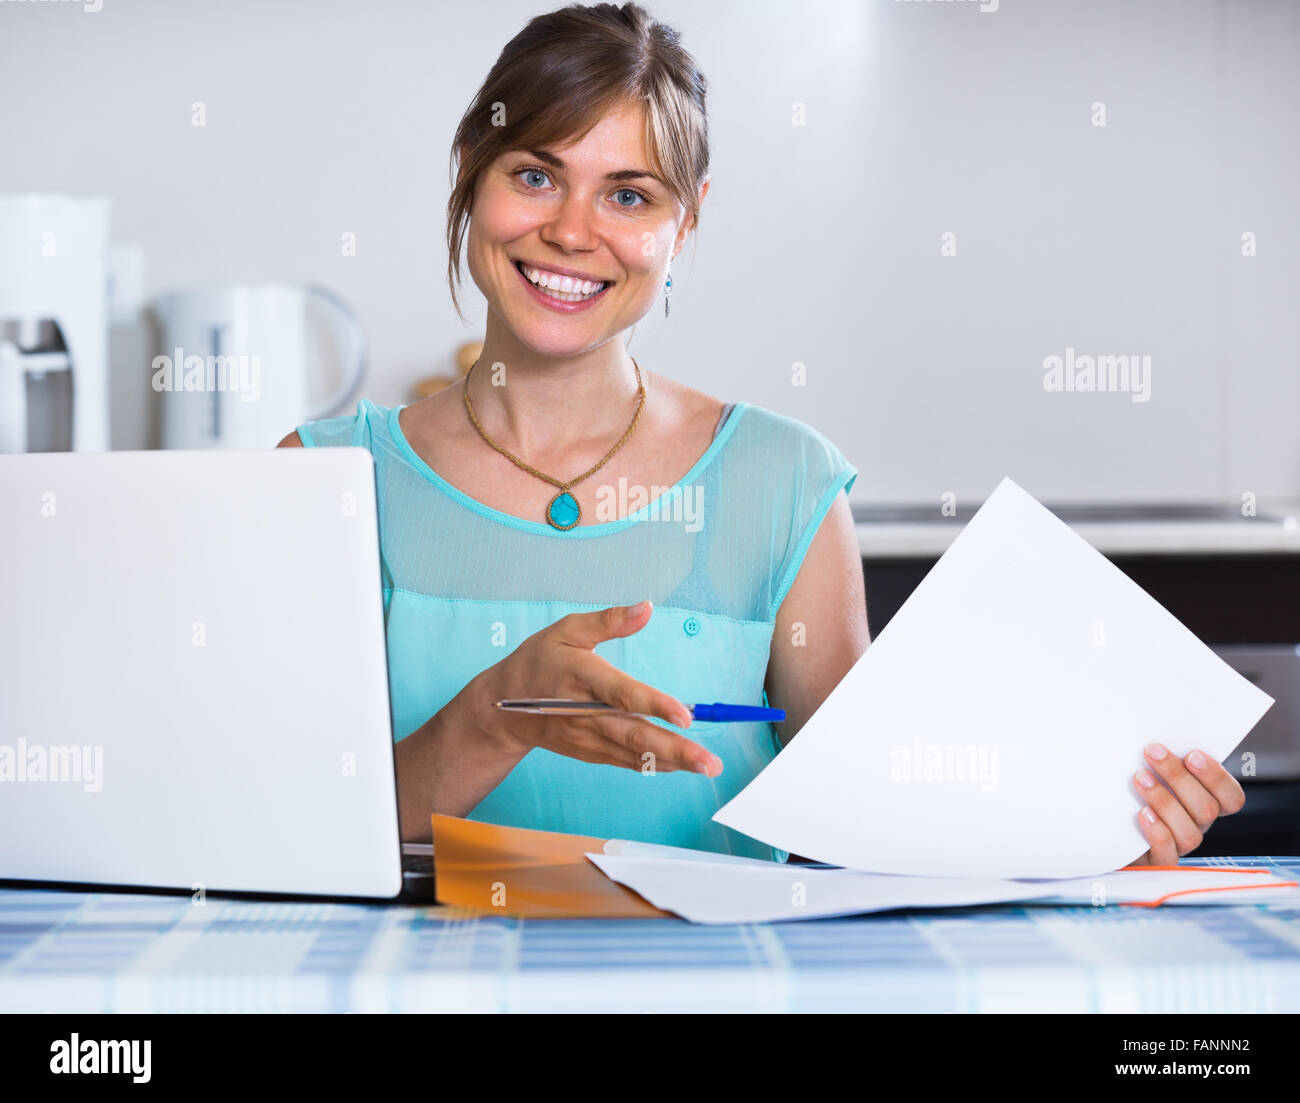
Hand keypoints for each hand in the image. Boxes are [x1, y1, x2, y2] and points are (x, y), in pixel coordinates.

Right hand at [462, 600, 722, 777]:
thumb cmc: (538, 661)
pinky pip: (626, 761)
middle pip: (634, 734)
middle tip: (709, 762)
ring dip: (674, 763)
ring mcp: (587, 737)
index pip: (620, 693)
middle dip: (676, 750)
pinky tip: (682, 767)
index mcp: (581, 676)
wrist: (501, 708)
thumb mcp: (566, 629)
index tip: (684, 715)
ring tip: (707, 767)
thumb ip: (608, 620)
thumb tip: (646, 607)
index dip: (653, 704)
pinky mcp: (590, 751)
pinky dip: (655, 765)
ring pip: (635, 754)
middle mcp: (585, 713)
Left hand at [1129, 743, 1245, 864]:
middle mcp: (1195, 824)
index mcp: (1202, 802)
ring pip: (1190, 832)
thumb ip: (1160, 756)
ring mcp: (1178, 845)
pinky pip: (1167, 854)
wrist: (1099, 823)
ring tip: (1140, 778)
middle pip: (1207, 809)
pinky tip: (1141, 813)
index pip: (1231, 798)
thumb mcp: (1146, 768)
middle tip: (1152, 752)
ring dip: (1166, 801)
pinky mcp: (1155, 860)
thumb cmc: (1126, 788)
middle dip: (1179, 777)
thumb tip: (1154, 733)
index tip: (1192, 754)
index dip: (1217, 777)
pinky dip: (1158, 832)